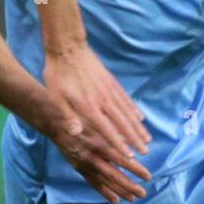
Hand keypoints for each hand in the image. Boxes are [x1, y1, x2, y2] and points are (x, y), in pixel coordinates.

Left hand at [42, 45, 151, 203]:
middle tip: (145, 153)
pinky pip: (126, 99)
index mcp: (89, 106)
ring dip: (138, 127)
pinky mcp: (112, 82)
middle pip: (123, 124)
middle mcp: (103, 100)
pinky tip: (141, 118)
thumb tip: (76, 135)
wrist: (68, 48)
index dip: (119, 144)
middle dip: (134, 140)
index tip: (129, 156)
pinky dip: (134, 110)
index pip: (107, 130)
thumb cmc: (58, 75)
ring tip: (147, 139)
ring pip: (128, 112)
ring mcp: (109, 90)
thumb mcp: (56, 97)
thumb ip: (68, 116)